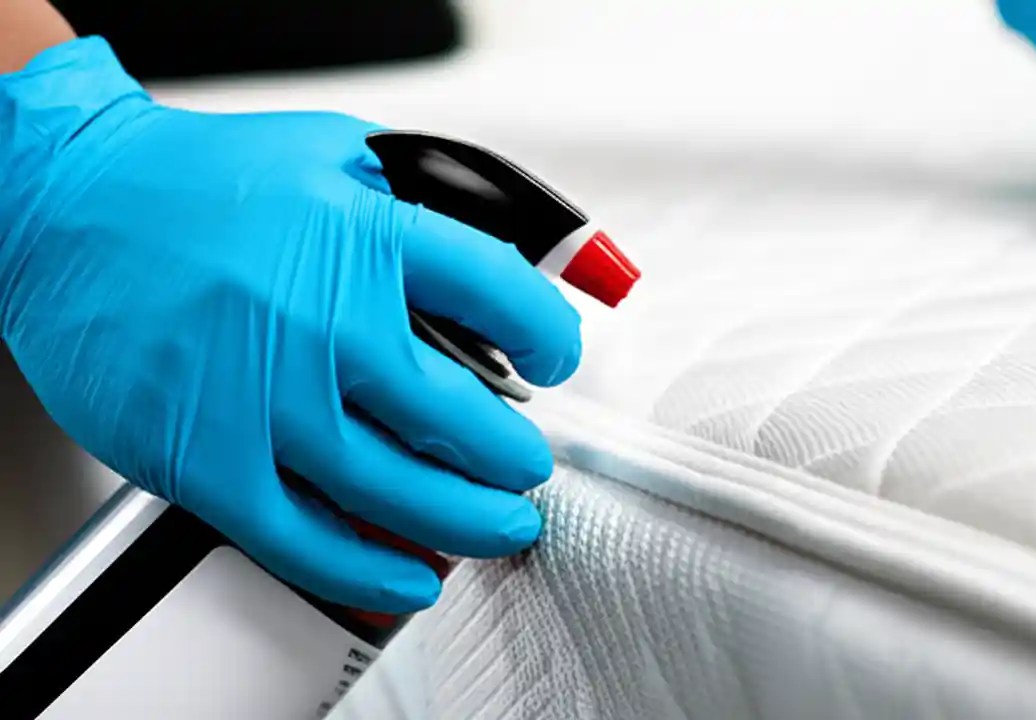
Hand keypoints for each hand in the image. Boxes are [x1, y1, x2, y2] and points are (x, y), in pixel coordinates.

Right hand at [0, 38, 581, 611]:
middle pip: (461, 420)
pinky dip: (370, 570)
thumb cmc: (194, 183)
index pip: (503, 297)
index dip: (550, 337)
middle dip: (513, 458)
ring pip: (397, 493)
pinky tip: (412, 574)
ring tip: (502, 524)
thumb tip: (511, 250)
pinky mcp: (205, 460)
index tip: (555, 359)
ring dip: (469, 521)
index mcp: (366, 237)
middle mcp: (323, 322)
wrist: (63, 205)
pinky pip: (306, 540)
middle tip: (525, 468)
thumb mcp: (338, 153)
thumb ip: (429, 198)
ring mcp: (265, 400)